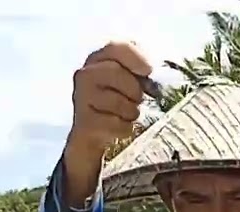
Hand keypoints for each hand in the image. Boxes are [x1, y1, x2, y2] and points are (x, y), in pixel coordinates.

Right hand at [67, 41, 152, 158]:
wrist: (97, 135)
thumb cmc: (121, 101)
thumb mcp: (133, 80)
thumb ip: (143, 70)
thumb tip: (158, 71)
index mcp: (100, 58)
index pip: (115, 48)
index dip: (135, 57)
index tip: (149, 70)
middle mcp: (86, 74)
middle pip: (115, 72)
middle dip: (134, 89)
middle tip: (138, 99)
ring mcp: (81, 98)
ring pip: (116, 101)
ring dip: (131, 111)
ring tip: (130, 114)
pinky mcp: (84, 122)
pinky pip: (114, 124)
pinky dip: (125, 128)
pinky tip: (122, 127)